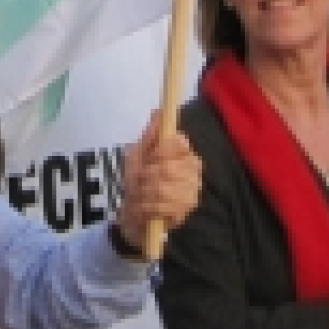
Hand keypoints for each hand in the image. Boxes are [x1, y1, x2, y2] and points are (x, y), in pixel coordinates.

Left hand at [117, 111, 200, 249]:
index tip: (147, 159)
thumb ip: (149, 136)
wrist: (135, 216)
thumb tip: (159, 111)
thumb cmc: (138, 182)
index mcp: (184, 153)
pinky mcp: (185, 212)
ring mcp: (191, 192)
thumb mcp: (137, 155)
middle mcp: (193, 171)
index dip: (159, 151)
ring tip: (138, 196)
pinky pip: (163, 207)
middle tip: (137, 181)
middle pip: (168, 167)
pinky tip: (144, 208)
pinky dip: (147, 207)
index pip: (179, 143)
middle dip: (145, 176)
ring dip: (143, 193)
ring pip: (163, 188)